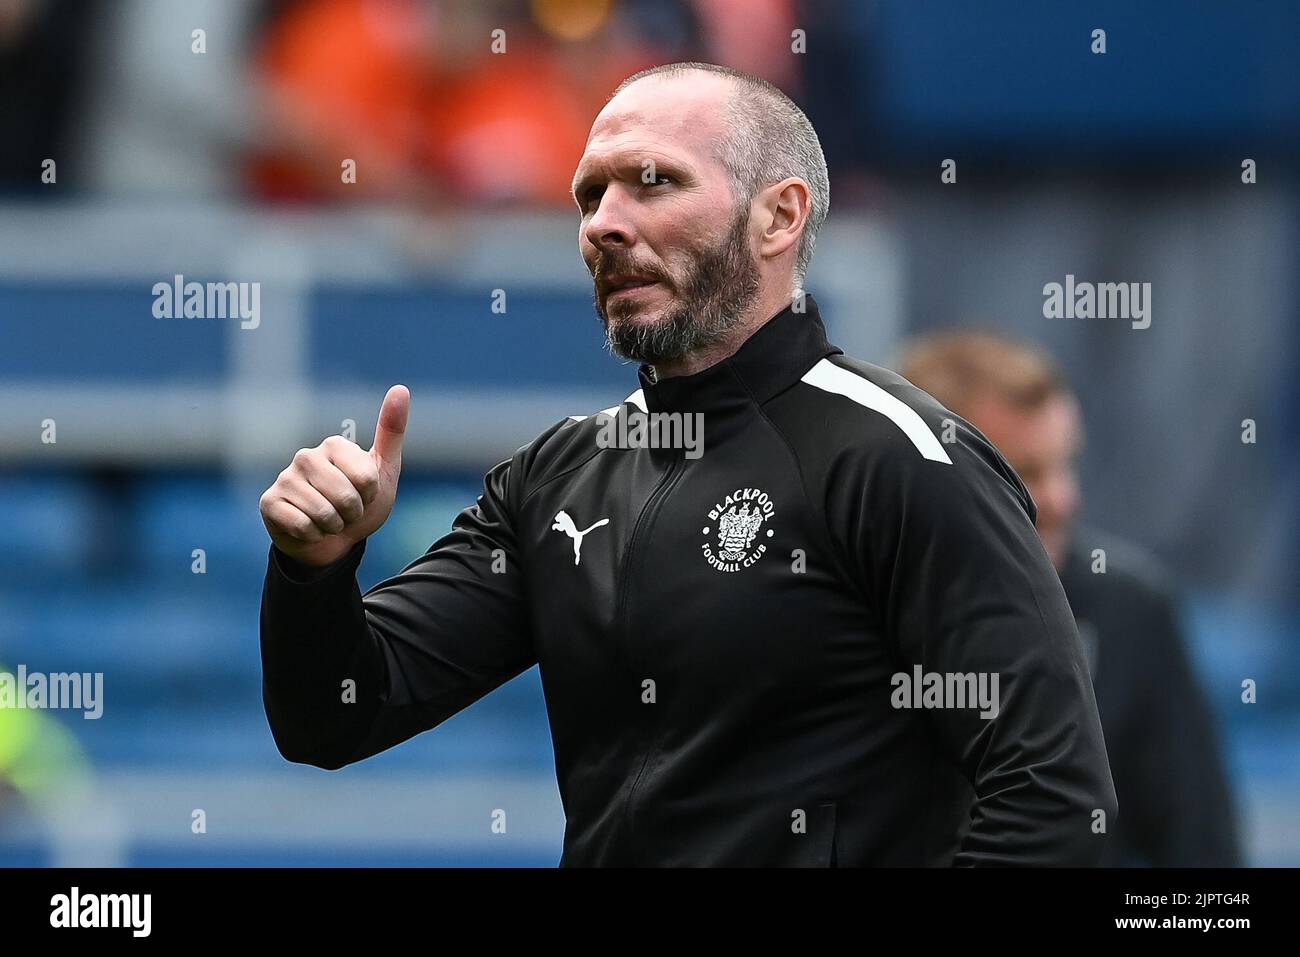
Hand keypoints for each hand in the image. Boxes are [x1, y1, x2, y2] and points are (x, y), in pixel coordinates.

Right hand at [259, 385, 408, 566]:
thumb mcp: (384, 470)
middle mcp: (306, 456)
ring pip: (323, 513)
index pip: (366, 478)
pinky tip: (310, 529)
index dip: (370, 496)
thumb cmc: (360, 504)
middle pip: (346, 497)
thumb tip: (400, 388)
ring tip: (330, 521)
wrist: (333, 541)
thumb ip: (391, 431)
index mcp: (334, 445)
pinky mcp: (269, 502)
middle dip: (352, 514)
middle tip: (346, 512)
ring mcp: (285, 478)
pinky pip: (302, 526)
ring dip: (333, 527)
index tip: (364, 495)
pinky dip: (314, 535)